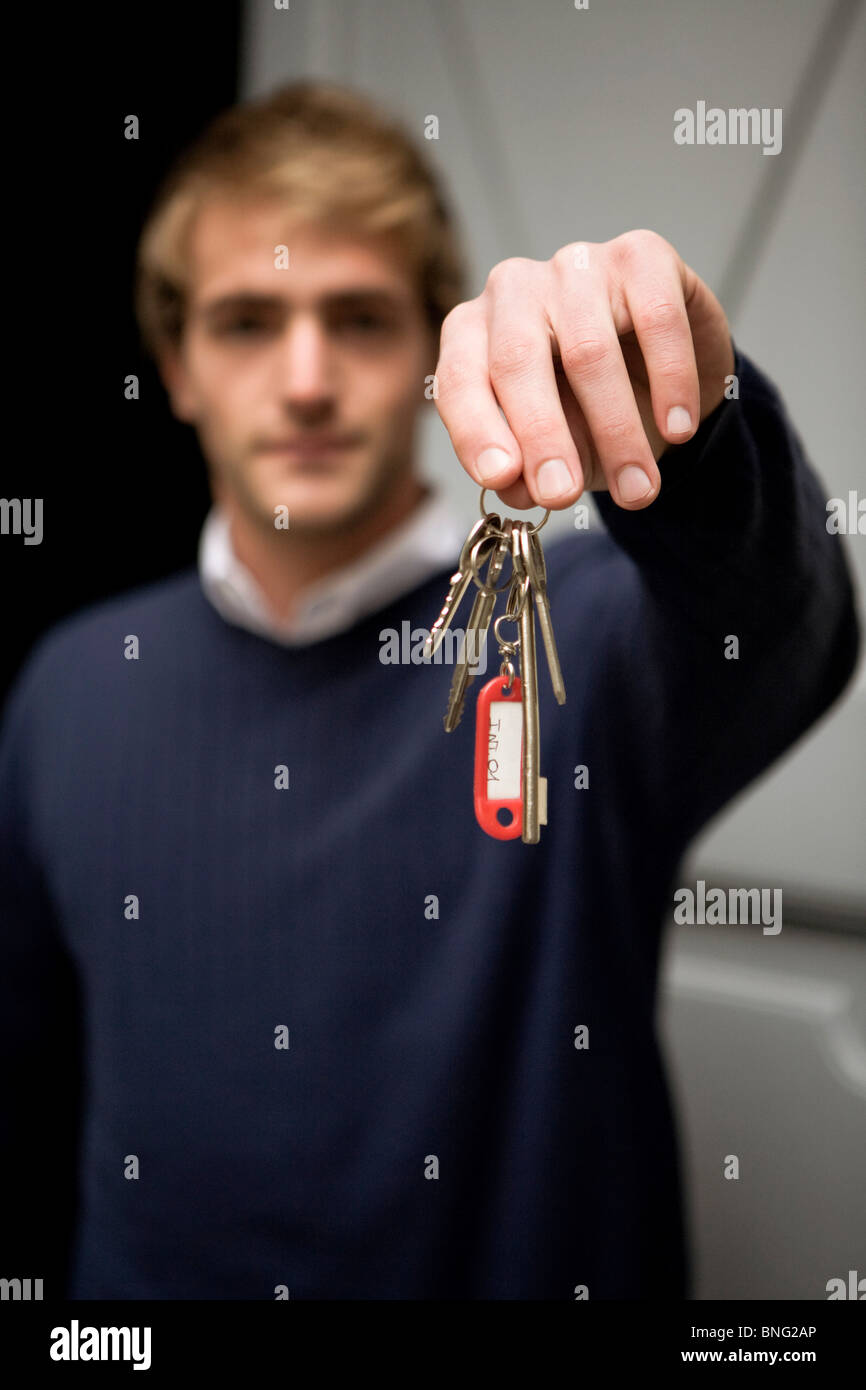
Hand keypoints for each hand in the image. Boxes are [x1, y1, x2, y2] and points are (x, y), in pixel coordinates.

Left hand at [433, 229, 734, 510]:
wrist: (667, 379)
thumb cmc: (591, 412)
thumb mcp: (553, 450)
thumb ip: (528, 470)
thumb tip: (519, 489)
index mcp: (474, 334)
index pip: (460, 379)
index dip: (475, 430)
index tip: (500, 478)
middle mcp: (514, 290)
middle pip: (518, 361)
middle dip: (542, 438)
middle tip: (563, 495)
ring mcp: (576, 266)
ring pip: (589, 350)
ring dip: (616, 432)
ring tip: (638, 490)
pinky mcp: (641, 255)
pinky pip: (656, 320)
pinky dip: (670, 383)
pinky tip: (678, 429)